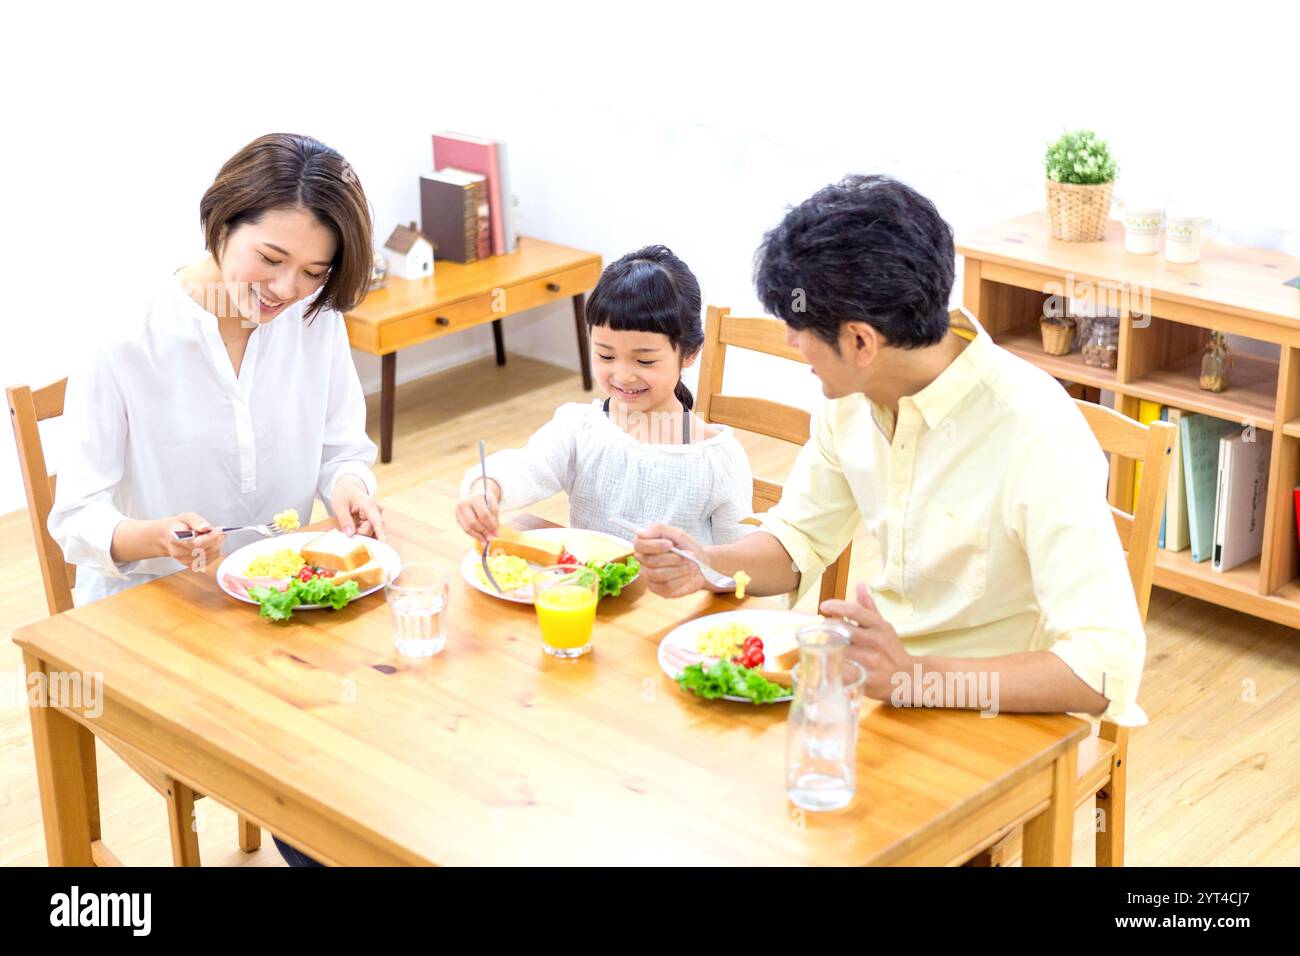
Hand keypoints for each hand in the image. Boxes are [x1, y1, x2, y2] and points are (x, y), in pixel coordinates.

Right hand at [160, 513, 223, 571]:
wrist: (169, 537)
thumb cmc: (179, 525)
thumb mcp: (186, 517)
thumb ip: (196, 521)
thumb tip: (206, 527)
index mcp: (176, 539)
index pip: (196, 543)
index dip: (210, 536)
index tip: (217, 529)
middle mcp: (179, 553)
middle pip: (206, 549)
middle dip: (216, 539)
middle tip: (218, 530)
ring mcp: (186, 561)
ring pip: (211, 554)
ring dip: (217, 544)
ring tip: (213, 535)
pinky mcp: (193, 566)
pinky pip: (211, 558)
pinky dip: (215, 550)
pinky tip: (210, 543)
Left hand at [330, 475, 385, 540]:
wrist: (349, 487)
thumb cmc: (344, 493)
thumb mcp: (339, 504)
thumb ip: (344, 519)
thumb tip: (350, 534)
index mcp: (370, 505)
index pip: (377, 521)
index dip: (380, 533)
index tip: (383, 543)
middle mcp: (376, 512)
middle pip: (371, 531)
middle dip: (358, 536)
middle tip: (341, 536)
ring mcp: (375, 517)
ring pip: (370, 533)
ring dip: (358, 536)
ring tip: (343, 531)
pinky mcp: (373, 522)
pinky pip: (368, 532)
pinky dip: (359, 534)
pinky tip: (349, 532)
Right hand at [456, 478, 499, 541]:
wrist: (476, 493)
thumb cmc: (486, 500)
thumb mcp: (493, 505)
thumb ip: (494, 519)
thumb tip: (494, 534)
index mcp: (475, 498)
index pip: (483, 515)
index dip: (490, 526)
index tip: (496, 533)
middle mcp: (464, 503)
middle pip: (473, 522)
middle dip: (483, 532)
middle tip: (490, 538)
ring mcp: (458, 510)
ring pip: (467, 528)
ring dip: (478, 536)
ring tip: (485, 540)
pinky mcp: (457, 516)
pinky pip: (465, 529)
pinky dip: (473, 534)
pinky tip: (480, 537)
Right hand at [633, 523, 709, 597]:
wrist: (702, 563)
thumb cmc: (687, 547)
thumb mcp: (676, 533)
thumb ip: (658, 529)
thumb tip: (641, 532)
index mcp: (645, 545)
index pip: (639, 545)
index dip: (654, 545)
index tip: (670, 544)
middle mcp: (644, 562)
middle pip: (651, 561)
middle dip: (673, 558)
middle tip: (689, 555)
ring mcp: (650, 577)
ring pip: (659, 574)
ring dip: (679, 569)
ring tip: (691, 564)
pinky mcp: (659, 590)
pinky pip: (667, 586)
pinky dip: (681, 579)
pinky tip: (687, 575)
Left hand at [819, 582, 914, 702]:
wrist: (908, 677)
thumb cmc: (891, 649)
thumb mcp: (883, 626)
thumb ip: (868, 606)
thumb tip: (859, 584)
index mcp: (879, 626)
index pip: (855, 611)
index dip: (837, 606)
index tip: (824, 606)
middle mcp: (875, 641)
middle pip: (843, 630)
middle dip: (828, 628)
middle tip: (821, 629)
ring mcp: (870, 661)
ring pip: (839, 650)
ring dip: (827, 646)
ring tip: (822, 645)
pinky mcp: (865, 678)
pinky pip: (842, 671)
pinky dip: (832, 666)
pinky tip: (827, 664)